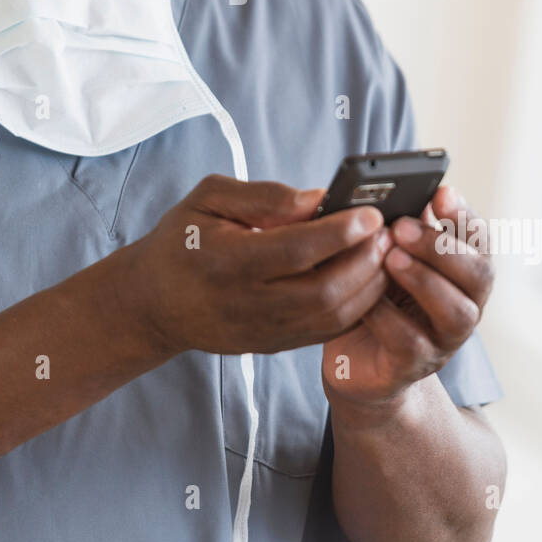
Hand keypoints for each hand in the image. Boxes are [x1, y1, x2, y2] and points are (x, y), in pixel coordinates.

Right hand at [122, 174, 390, 356]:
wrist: (153, 302)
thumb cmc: (183, 241)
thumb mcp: (208, 198)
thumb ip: (261, 196)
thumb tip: (317, 198)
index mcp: (227, 262)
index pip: (296, 250)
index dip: (340, 233)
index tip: (370, 213)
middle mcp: (246, 303)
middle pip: (323, 290)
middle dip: (365, 261)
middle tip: (388, 233)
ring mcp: (261, 331)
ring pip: (331, 317)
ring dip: (368, 286)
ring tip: (383, 253)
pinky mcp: (272, 345)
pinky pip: (325, 332)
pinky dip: (356, 307)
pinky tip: (367, 279)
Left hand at [321, 186, 494, 408]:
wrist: (355, 359)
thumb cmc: (377, 295)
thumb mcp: (389, 256)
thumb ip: (400, 227)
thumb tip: (393, 190)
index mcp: (461, 271)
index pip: (480, 239)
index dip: (464, 216)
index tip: (441, 193)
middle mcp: (464, 304)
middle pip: (479, 274)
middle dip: (442, 247)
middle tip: (401, 228)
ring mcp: (443, 340)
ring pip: (457, 313)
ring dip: (425, 281)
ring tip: (390, 259)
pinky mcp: (412, 366)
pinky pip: (411, 343)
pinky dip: (389, 318)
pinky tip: (367, 300)